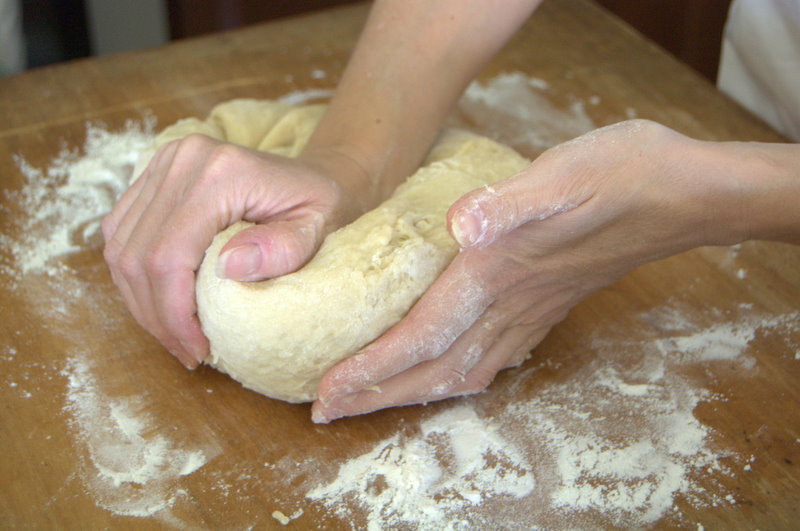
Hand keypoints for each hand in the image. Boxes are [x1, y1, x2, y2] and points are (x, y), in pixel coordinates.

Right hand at [103, 134, 364, 367]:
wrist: (317, 173)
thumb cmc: (323, 206)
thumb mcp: (319, 230)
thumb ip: (284, 249)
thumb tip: (228, 268)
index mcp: (222, 172)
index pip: (169, 254)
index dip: (173, 313)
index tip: (199, 349)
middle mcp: (183, 160)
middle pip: (137, 255)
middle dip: (156, 316)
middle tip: (186, 352)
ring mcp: (164, 162)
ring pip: (121, 247)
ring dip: (141, 301)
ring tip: (175, 335)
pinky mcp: (155, 174)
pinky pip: (123, 233)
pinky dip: (137, 276)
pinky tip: (164, 303)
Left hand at [312, 120, 738, 421]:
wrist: (681, 196)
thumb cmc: (623, 175)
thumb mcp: (563, 171)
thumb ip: (509, 202)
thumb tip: (461, 222)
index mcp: (498, 272)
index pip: (423, 336)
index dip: (371, 368)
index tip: (327, 391)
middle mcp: (511, 303)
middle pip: (435, 370)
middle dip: (377, 395)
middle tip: (328, 411)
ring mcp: (532, 310)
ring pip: (464, 372)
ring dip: (412, 394)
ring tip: (372, 402)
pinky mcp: (547, 305)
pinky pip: (494, 359)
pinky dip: (457, 378)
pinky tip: (445, 375)